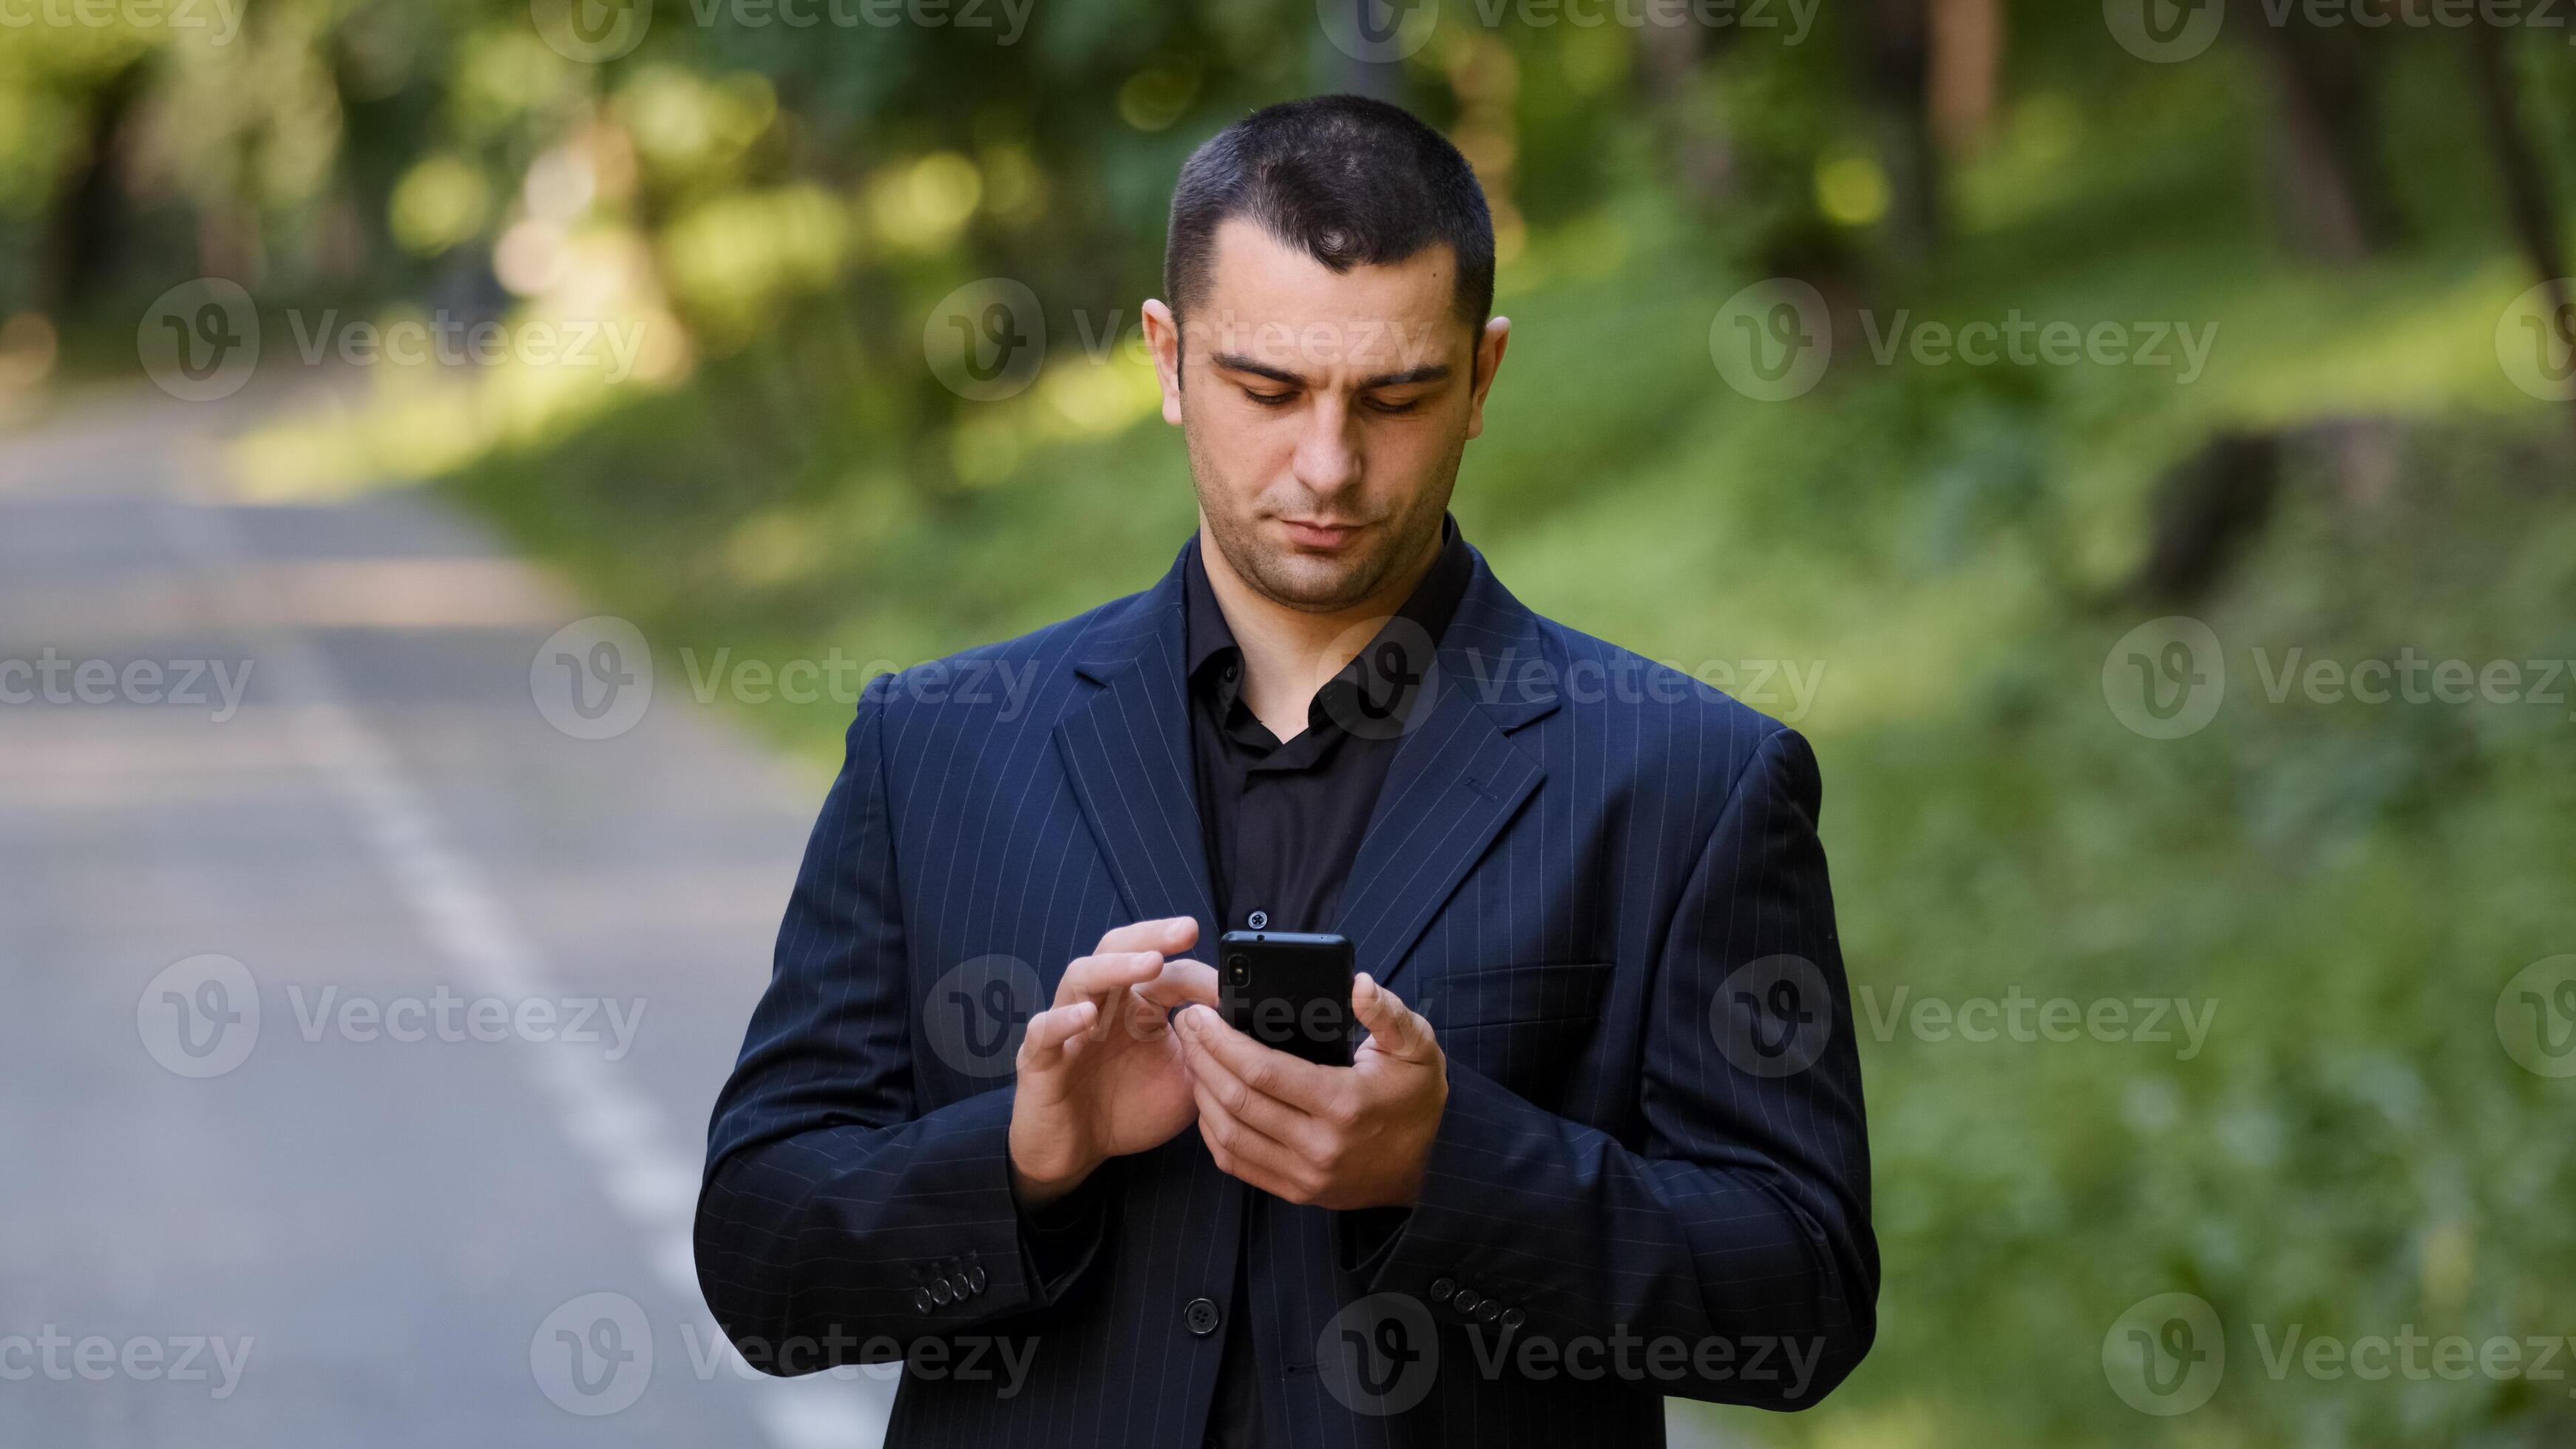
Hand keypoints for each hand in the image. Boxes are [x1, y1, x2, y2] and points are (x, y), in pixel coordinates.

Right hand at [1008, 918, 1217, 1209]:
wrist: (1074, 1151)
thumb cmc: (1128, 1108)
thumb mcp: (1187, 1080)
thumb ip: (1213, 1053)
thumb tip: (1251, 1027)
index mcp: (1137, 1005)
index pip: (1166, 970)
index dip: (1197, 968)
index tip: (1232, 975)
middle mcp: (1102, 1004)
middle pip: (1119, 949)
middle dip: (1153, 935)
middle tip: (1188, 929)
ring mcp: (1068, 1026)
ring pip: (1082, 976)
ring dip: (1116, 967)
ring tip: (1150, 963)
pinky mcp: (1039, 1058)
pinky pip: (1046, 1031)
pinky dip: (1065, 1019)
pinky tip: (1088, 1016)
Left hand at [1176, 973, 1446, 1209]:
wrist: (1430, 1167)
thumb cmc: (1417, 1098)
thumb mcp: (1417, 1046)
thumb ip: (1387, 1013)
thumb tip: (1357, 985)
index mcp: (1344, 1104)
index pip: (1263, 1071)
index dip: (1223, 1041)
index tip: (1202, 1015)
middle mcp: (1320, 1146)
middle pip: (1238, 1100)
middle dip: (1203, 1058)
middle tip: (1186, 1026)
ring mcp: (1305, 1175)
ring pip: (1230, 1134)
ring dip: (1201, 1093)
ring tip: (1192, 1057)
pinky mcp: (1296, 1192)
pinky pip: (1238, 1163)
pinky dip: (1214, 1131)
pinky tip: (1208, 1101)